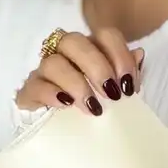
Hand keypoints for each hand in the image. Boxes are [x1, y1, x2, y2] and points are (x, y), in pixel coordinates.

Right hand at [16, 28, 143, 116]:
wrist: (69, 133)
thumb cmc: (99, 105)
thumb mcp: (119, 92)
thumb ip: (128, 73)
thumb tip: (138, 54)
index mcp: (91, 48)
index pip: (105, 34)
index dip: (119, 54)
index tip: (128, 84)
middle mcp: (65, 52)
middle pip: (73, 41)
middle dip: (96, 66)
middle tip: (111, 94)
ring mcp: (44, 70)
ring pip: (52, 62)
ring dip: (75, 83)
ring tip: (92, 107)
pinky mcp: (29, 92)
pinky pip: (33, 85)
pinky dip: (50, 93)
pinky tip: (66, 105)